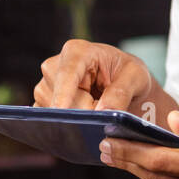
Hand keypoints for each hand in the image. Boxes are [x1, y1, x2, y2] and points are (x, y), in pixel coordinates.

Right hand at [33, 39, 154, 113]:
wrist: (121, 83)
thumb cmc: (127, 74)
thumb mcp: (136, 78)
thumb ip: (122, 92)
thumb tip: (103, 111)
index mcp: (77, 52)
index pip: (67, 74)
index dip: (64, 94)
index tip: (61, 110)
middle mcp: (54, 66)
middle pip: (61, 99)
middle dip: (83, 112)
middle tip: (105, 109)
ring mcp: (45, 86)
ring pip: (54, 113)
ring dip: (78, 120)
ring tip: (96, 109)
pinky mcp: (42, 104)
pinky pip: (50, 122)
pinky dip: (69, 126)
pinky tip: (84, 119)